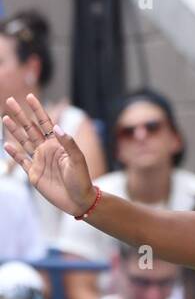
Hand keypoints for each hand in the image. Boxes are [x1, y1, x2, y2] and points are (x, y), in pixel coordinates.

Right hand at [2, 92, 94, 215]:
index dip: (37, 110)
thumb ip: (68, 143)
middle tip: (10, 101)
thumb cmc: (82, 180)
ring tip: (5, 117)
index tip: (30, 96)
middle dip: (20, 115)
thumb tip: (56, 127)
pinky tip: (7, 145)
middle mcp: (46, 150)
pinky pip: (22, 161)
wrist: (79, 201)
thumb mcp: (78, 160)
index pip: (45, 123)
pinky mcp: (34, 174)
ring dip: (14, 130)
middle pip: (30, 129)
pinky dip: (14, 153)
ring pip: (24, 142)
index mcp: (57, 144)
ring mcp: (39, 161)